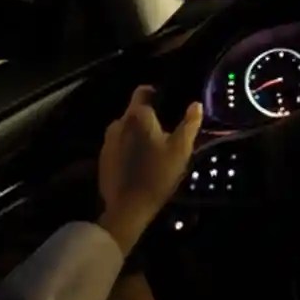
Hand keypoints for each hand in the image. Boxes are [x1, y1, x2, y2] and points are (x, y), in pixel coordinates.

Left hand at [97, 86, 201, 253]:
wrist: (127, 208)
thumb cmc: (157, 175)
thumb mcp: (180, 150)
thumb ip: (189, 124)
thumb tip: (196, 104)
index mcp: (137, 116)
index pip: (143, 91)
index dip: (156, 93)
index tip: (168, 104)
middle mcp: (118, 123)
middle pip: (135, 112)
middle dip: (149, 120)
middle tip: (166, 135)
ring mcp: (107, 141)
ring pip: (127, 129)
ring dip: (138, 135)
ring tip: (154, 151)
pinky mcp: (103, 158)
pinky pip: (119, 145)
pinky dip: (129, 149)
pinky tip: (140, 164)